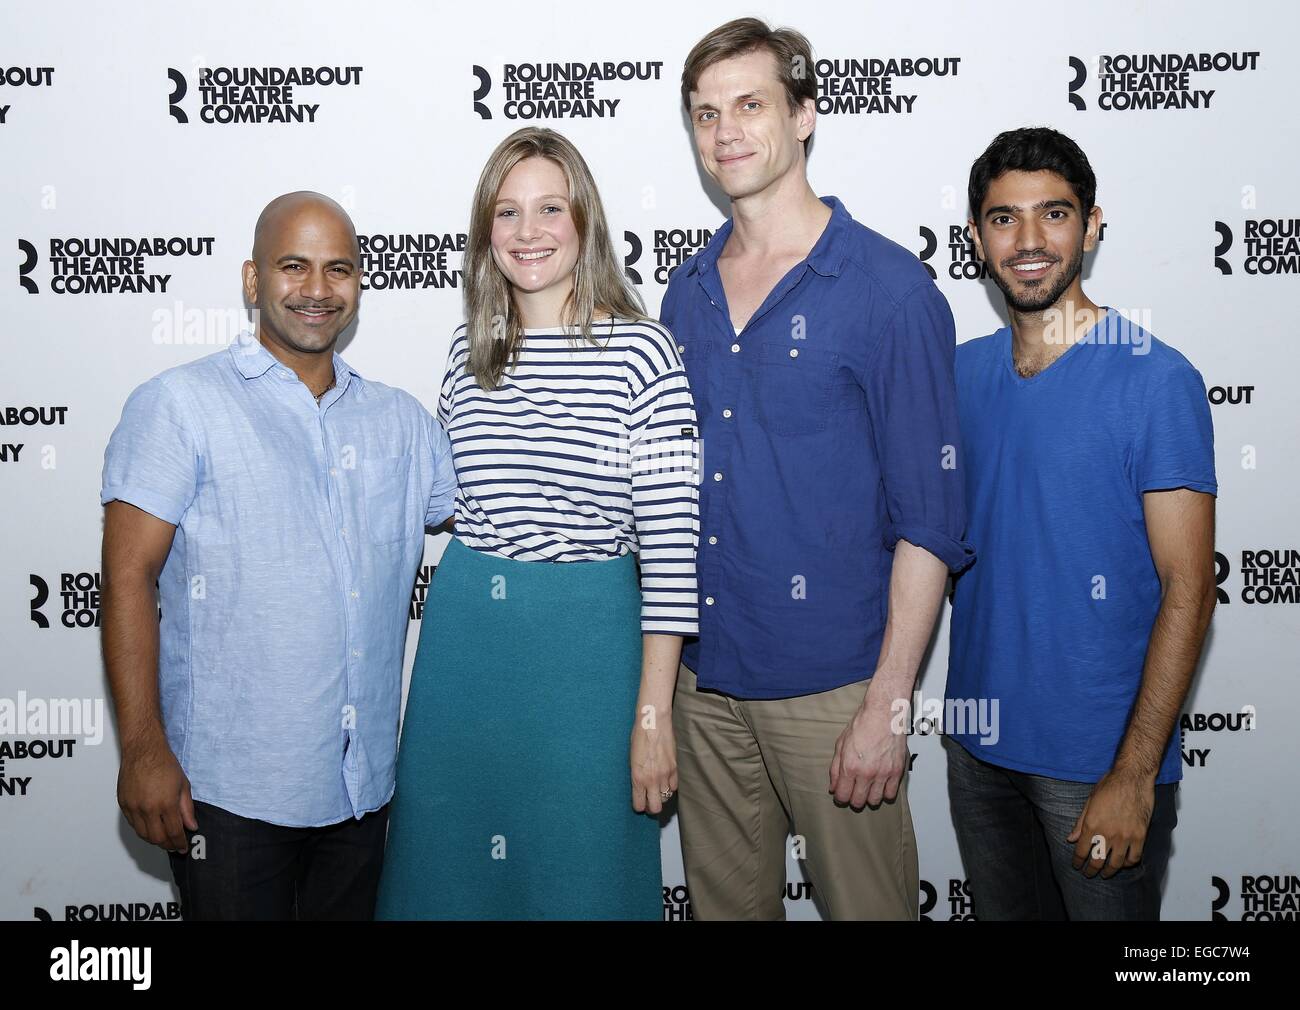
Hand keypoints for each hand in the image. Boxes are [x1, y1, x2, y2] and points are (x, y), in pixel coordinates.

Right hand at [118, 736, 197, 852]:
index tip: (183, 847)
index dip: (180, 843)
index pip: (174, 832)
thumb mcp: (183, 785)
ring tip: (164, 839)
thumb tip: (191, 826)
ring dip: (154, 840)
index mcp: (166, 803)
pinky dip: (143, 829)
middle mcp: (148, 808)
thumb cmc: (164, 764)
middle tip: (174, 845)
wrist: (143, 751)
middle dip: (167, 845)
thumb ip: (187, 808)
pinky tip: (151, 828)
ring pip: (143, 834)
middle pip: (157, 838)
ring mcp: (133, 807)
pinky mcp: (123, 804)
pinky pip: (133, 824)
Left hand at [630, 706, 676, 815]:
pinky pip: (674, 786)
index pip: (640, 805)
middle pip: (656, 808)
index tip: (639, 803)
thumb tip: (639, 786)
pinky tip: (665, 781)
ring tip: (657, 789)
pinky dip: (670, 787)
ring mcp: (665, 775)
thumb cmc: (639, 737)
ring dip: (661, 796)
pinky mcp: (675, 768)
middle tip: (649, 801)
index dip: (639, 806)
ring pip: (666, 798)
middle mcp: (652, 780)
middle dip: (652, 807)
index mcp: (637, 778)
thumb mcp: (631, 759)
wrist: (653, 723)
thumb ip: (636, 775)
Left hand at [829, 698, 907, 808]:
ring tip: (868, 788)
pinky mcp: (897, 772)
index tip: (842, 794)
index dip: (840, 798)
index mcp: (849, 766)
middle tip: (854, 792)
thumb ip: (835, 768)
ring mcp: (883, 774)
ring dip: (869, 798)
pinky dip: (885, 793)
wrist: (884, 713)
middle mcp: (866, 773)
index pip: (842, 796)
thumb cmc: (862, 724)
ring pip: (875, 801)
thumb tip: (833, 787)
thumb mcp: (841, 744)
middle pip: (858, 802)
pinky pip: (891, 794)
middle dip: (853, 800)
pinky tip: (881, 785)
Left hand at [1066, 768, 1154, 877]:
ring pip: (1116, 863)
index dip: (1078, 861)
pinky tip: (1124, 863)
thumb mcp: (1089, 802)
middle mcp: (1107, 834)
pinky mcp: (1140, 836)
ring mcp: (1125, 836)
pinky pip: (1134, 857)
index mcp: (1092, 825)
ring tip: (1105, 874)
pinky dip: (1129, 863)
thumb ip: (1080, 823)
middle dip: (1091, 870)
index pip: (1081, 851)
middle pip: (1097, 861)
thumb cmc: (1109, 785)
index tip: (1077, 865)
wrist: (1133, 778)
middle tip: (1088, 874)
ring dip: (1109, 871)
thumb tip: (1070, 839)